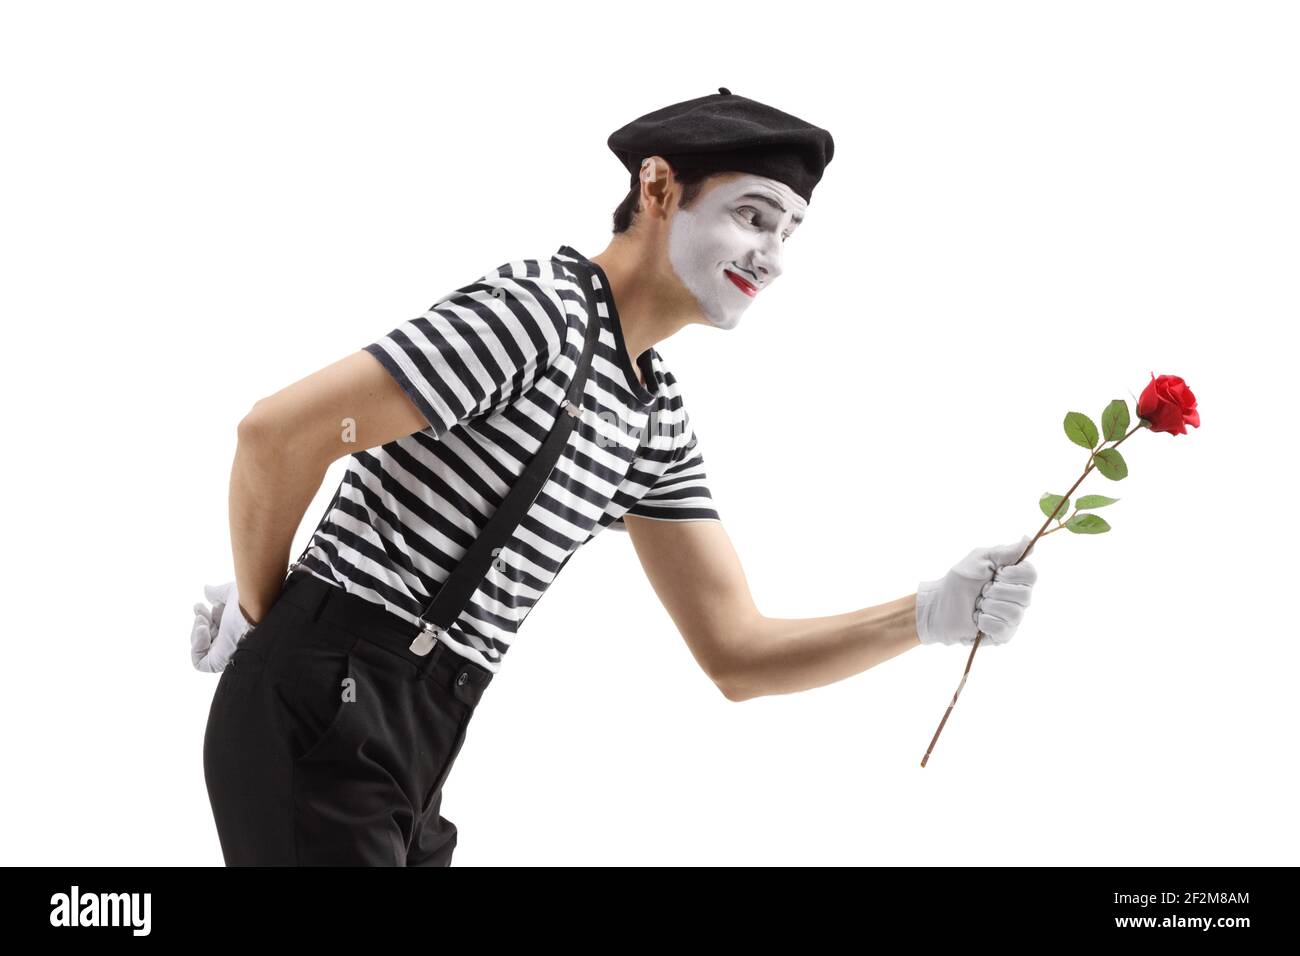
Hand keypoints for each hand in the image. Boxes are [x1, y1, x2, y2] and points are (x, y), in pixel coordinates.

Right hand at [191, 581, 255, 671]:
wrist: (257, 606)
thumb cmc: (250, 599)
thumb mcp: (230, 593)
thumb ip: (217, 593)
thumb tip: (206, 590)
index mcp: (235, 625)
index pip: (214, 627)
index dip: (203, 617)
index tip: (200, 604)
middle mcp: (231, 639)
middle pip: (207, 638)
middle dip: (199, 623)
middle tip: (200, 610)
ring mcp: (227, 650)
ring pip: (203, 650)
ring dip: (195, 634)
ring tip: (202, 620)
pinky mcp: (222, 660)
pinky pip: (201, 664)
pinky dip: (196, 648)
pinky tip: (202, 630)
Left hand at [916, 535, 1037, 646]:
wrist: (939, 604)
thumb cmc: (959, 580)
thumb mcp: (981, 559)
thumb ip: (1006, 552)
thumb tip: (1028, 539)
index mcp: (1015, 578)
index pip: (1031, 575)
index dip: (1012, 574)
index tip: (996, 573)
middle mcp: (1019, 598)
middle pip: (1024, 595)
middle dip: (995, 591)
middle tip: (982, 590)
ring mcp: (1012, 618)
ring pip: (1013, 613)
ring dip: (988, 606)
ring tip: (978, 604)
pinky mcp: (1003, 635)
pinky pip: (1002, 628)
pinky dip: (984, 621)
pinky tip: (977, 618)